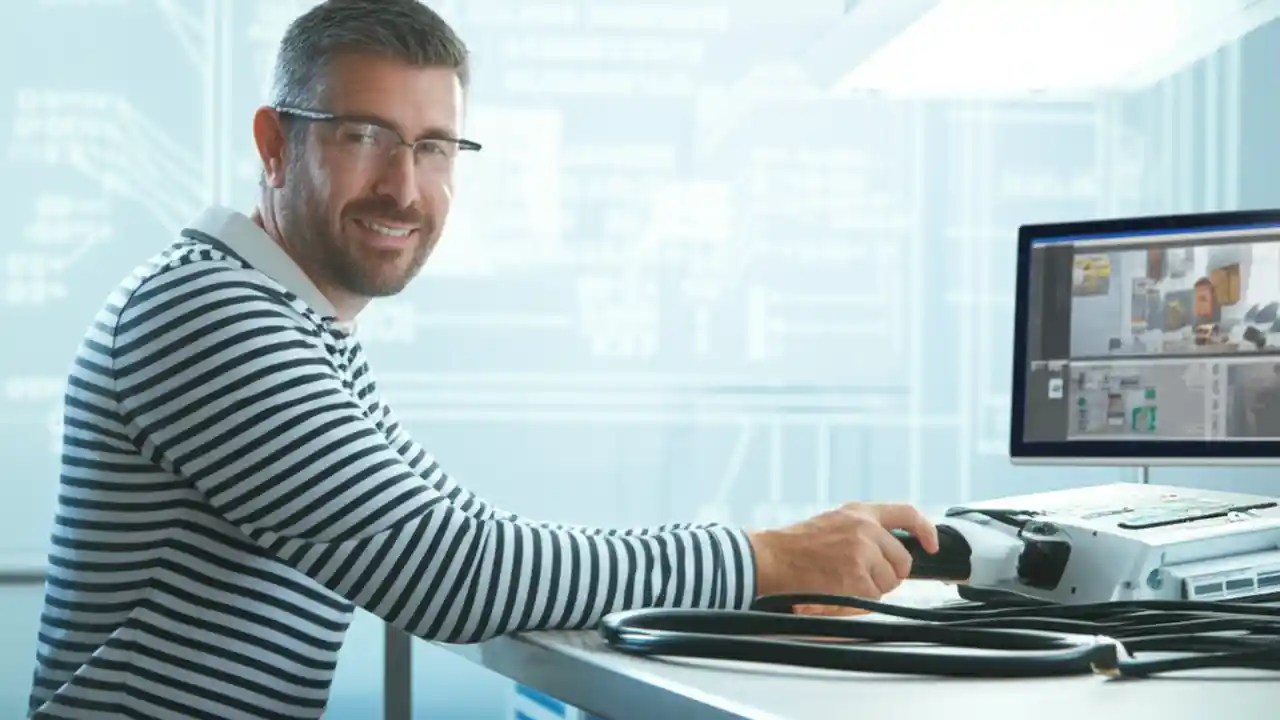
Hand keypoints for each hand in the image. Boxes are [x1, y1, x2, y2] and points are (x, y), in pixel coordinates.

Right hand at [747, 502, 938, 602]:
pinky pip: (872, 597)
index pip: (906, 514)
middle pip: (902, 560)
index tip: (931, 545)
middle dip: (888, 574)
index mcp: (860, 512)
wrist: (772, 557)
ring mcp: (862, 552)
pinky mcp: (856, 576)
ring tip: (842, 581)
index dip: (925, 531)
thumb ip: (863, 531)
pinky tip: (837, 591)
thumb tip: (891, 553)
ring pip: (888, 582)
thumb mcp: (834, 523)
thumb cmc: (797, 545)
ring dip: (870, 589)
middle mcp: (865, 528)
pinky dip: (857, 601)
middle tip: (862, 577)